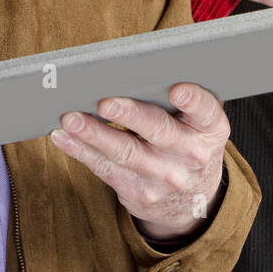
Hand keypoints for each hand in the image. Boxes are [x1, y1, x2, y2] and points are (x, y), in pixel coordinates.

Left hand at [49, 83, 227, 241]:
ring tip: (71, 118)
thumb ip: (176, 103)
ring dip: (94, 133)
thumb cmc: (187, 145)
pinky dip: (80, 151)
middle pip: (158, 131)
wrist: (192, 201)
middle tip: (105, 102)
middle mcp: (190, 155)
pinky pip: (105, 168)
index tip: (177, 89)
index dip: (193, 100)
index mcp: (209, 130)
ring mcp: (164, 177)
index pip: (206, 111)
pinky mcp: (138, 192)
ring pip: (125, 152)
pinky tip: (63, 137)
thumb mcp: (198, 126)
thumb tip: (126, 70)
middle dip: (131, 115)